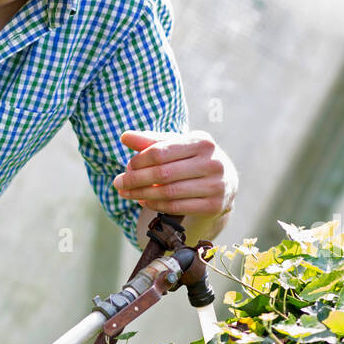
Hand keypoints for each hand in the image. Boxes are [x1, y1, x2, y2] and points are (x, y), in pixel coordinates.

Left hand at [114, 129, 236, 222]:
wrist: (226, 183)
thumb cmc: (193, 160)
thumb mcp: (177, 146)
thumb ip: (151, 142)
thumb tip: (124, 136)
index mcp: (202, 141)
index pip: (160, 152)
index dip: (139, 161)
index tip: (126, 167)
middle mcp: (212, 162)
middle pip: (162, 173)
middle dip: (135, 179)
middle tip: (118, 184)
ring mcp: (215, 185)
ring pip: (168, 192)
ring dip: (141, 194)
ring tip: (126, 193)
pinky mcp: (213, 205)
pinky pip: (176, 207)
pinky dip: (156, 205)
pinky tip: (144, 201)